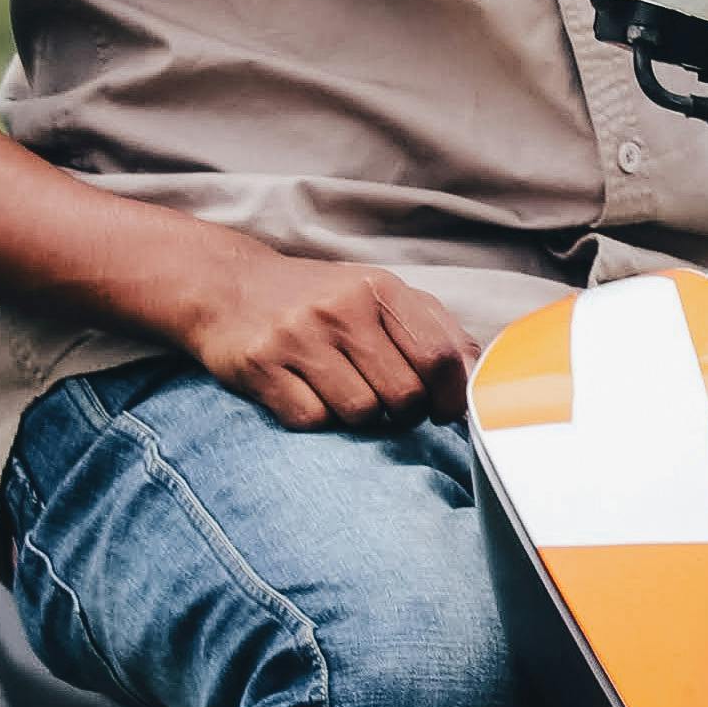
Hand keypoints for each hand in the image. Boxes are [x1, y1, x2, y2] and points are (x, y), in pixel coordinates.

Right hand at [174, 233, 475, 432]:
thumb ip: (435, 329)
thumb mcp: (380, 296)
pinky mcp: (260, 365)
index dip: (450, 397)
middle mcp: (341, 308)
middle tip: (389, 405)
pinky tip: (309, 396)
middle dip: (403, 412)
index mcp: (380, 288)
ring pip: (360, 413)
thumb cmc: (321, 300)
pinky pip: (312, 420)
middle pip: (403, 394)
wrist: (229, 286)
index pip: (440, 357)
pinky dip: (318, 420)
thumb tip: (478, 376)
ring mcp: (298, 336)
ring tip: (347, 396)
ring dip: (361, 419)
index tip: (443, 411)